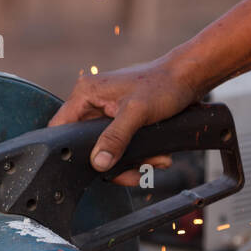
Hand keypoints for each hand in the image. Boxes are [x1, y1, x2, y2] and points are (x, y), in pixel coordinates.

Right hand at [48, 58, 200, 184]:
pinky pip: (122, 146)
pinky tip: (157, 157)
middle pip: (88, 145)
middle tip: (134, 172)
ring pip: (108, 150)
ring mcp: (107, 113)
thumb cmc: (164, 84)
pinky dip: (139, 155)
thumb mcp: (136, 113)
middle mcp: (93, 104)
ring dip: (131, 162)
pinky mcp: (122, 121)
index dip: (68, 149)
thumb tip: (98, 163)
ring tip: (155, 161)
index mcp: (86, 94)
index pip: (61, 127)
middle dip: (113, 162)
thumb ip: (115, 138)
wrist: (190, 77)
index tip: (86, 168)